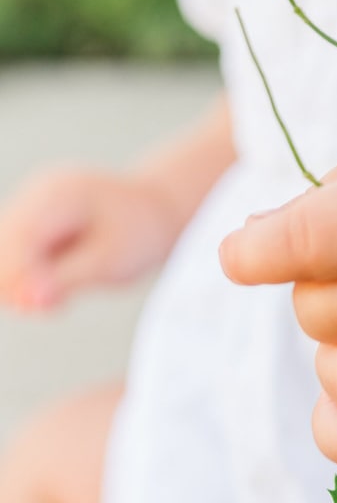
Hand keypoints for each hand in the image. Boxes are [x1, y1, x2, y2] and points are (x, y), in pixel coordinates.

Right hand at [0, 166, 183, 311]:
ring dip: (18, 283)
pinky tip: (53, 291)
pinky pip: (12, 254)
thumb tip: (27, 301)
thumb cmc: (140, 233)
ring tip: (55, 302)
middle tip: (48, 310)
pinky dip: (26, 277)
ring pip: (3, 251)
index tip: (35, 308)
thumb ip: (67, 279)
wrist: (155, 211)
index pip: (22, 237)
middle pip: (4, 244)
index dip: (19, 276)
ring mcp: (32, 204)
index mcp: (62, 194)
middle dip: (16, 283)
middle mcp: (40, 193)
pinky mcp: (32, 221)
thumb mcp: (111, 261)